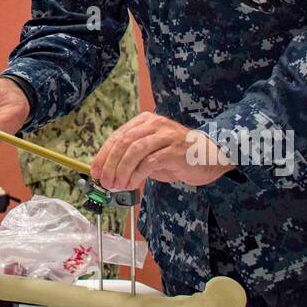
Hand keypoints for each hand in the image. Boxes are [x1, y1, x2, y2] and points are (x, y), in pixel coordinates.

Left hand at [92, 113, 234, 189]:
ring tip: (117, 185)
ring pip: (134, 150)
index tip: (95, 171)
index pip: (117, 136)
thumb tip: (110, 173)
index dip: (103, 155)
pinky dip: (137, 174)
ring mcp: (166, 136)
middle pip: (123, 142)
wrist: (211, 157)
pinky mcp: (175, 150)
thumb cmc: (179, 156)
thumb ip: (133, 158)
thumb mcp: (152, 153)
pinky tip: (132, 184)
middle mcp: (155, 124)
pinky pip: (150, 161)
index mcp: (145, 121)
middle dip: (110, 164)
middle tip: (105, 181)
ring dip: (122, 170)